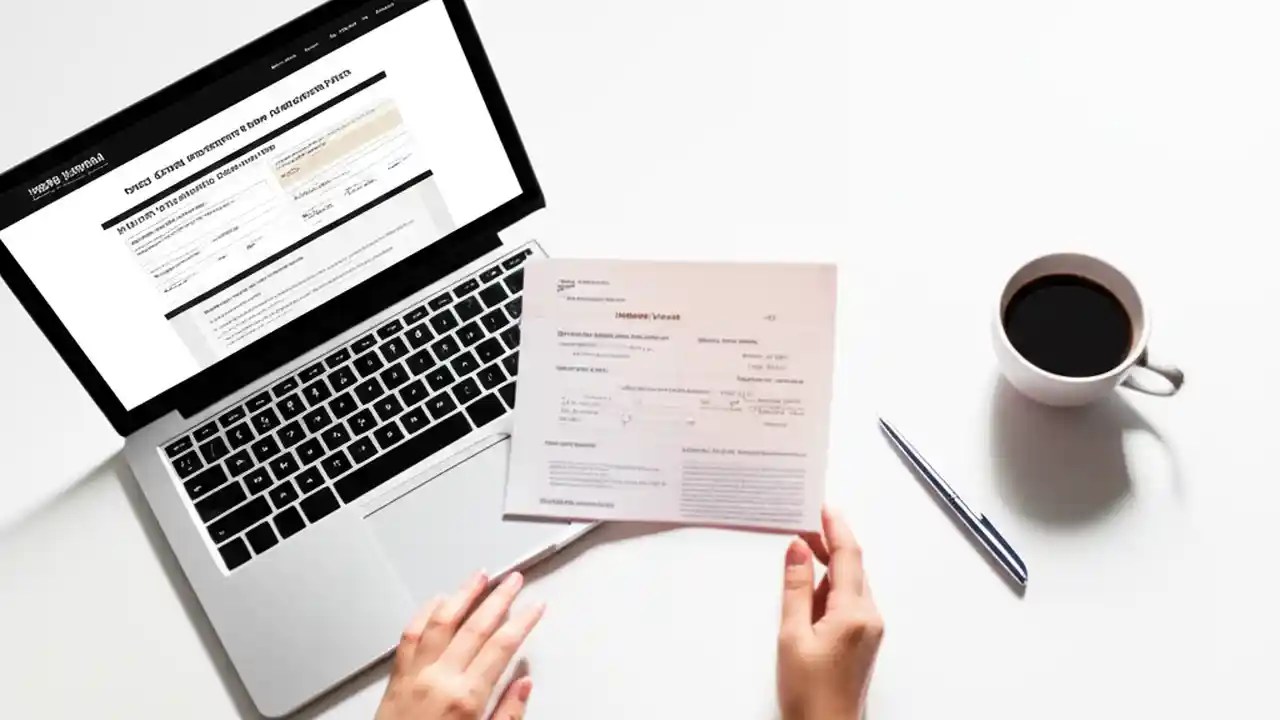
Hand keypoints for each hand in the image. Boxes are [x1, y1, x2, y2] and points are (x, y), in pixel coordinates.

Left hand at [376, 571, 544, 719]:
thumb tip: (524, 685)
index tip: (535, 606)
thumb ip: (507, 714)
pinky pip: (410, 635)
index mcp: (466, 698)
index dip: (522, 621)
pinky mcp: (396, 678)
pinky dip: (425, 612)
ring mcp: (415, 675)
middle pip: (475, 626)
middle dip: (498, 598)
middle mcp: (439, 680)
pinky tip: (437, 600)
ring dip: (463, 594)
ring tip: (479, 576)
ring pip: (441, 621)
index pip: (502, 646)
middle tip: (514, 580)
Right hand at [777, 507, 883, 719]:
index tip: (822, 506)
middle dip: (829, 544)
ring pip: (849, 585)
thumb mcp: (792, 636)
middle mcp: (869, 618)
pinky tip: (807, 595)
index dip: (835, 527)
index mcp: (854, 614)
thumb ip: (795, 588)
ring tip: (798, 559)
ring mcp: (869, 630)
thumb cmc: (810, 696)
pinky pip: (849, 603)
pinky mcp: (863, 641)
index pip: (848, 556)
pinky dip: (829, 591)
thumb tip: (798, 551)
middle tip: (803, 525)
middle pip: (852, 568)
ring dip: (827, 568)